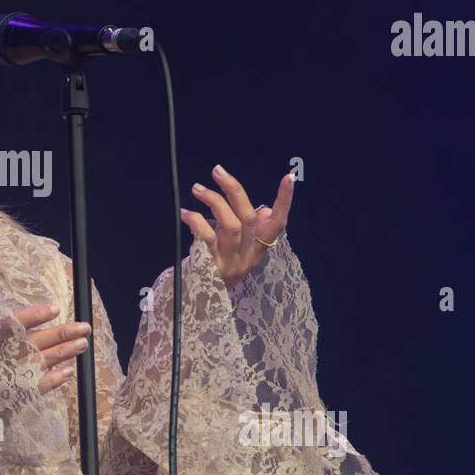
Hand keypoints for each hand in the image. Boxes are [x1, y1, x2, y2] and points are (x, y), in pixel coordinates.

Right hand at [13, 304, 91, 393]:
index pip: (10, 324)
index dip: (33, 316)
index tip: (55, 309)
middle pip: (34, 343)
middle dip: (61, 335)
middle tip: (85, 328)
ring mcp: (7, 377)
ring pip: (41, 361)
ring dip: (64, 352)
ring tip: (82, 343)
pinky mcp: (15, 395)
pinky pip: (39, 386)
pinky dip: (55, 378)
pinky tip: (68, 371)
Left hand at [180, 165, 294, 290]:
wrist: (197, 303)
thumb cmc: (217, 269)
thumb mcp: (238, 252)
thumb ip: (252, 232)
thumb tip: (265, 210)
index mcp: (257, 250)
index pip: (278, 224)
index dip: (285, 201)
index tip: (289, 177)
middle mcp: (247, 257)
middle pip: (247, 218)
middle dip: (234, 189)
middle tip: (217, 171)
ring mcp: (229, 263)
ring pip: (230, 225)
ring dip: (213, 201)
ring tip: (198, 189)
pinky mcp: (211, 267)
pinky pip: (206, 238)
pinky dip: (196, 221)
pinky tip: (186, 213)